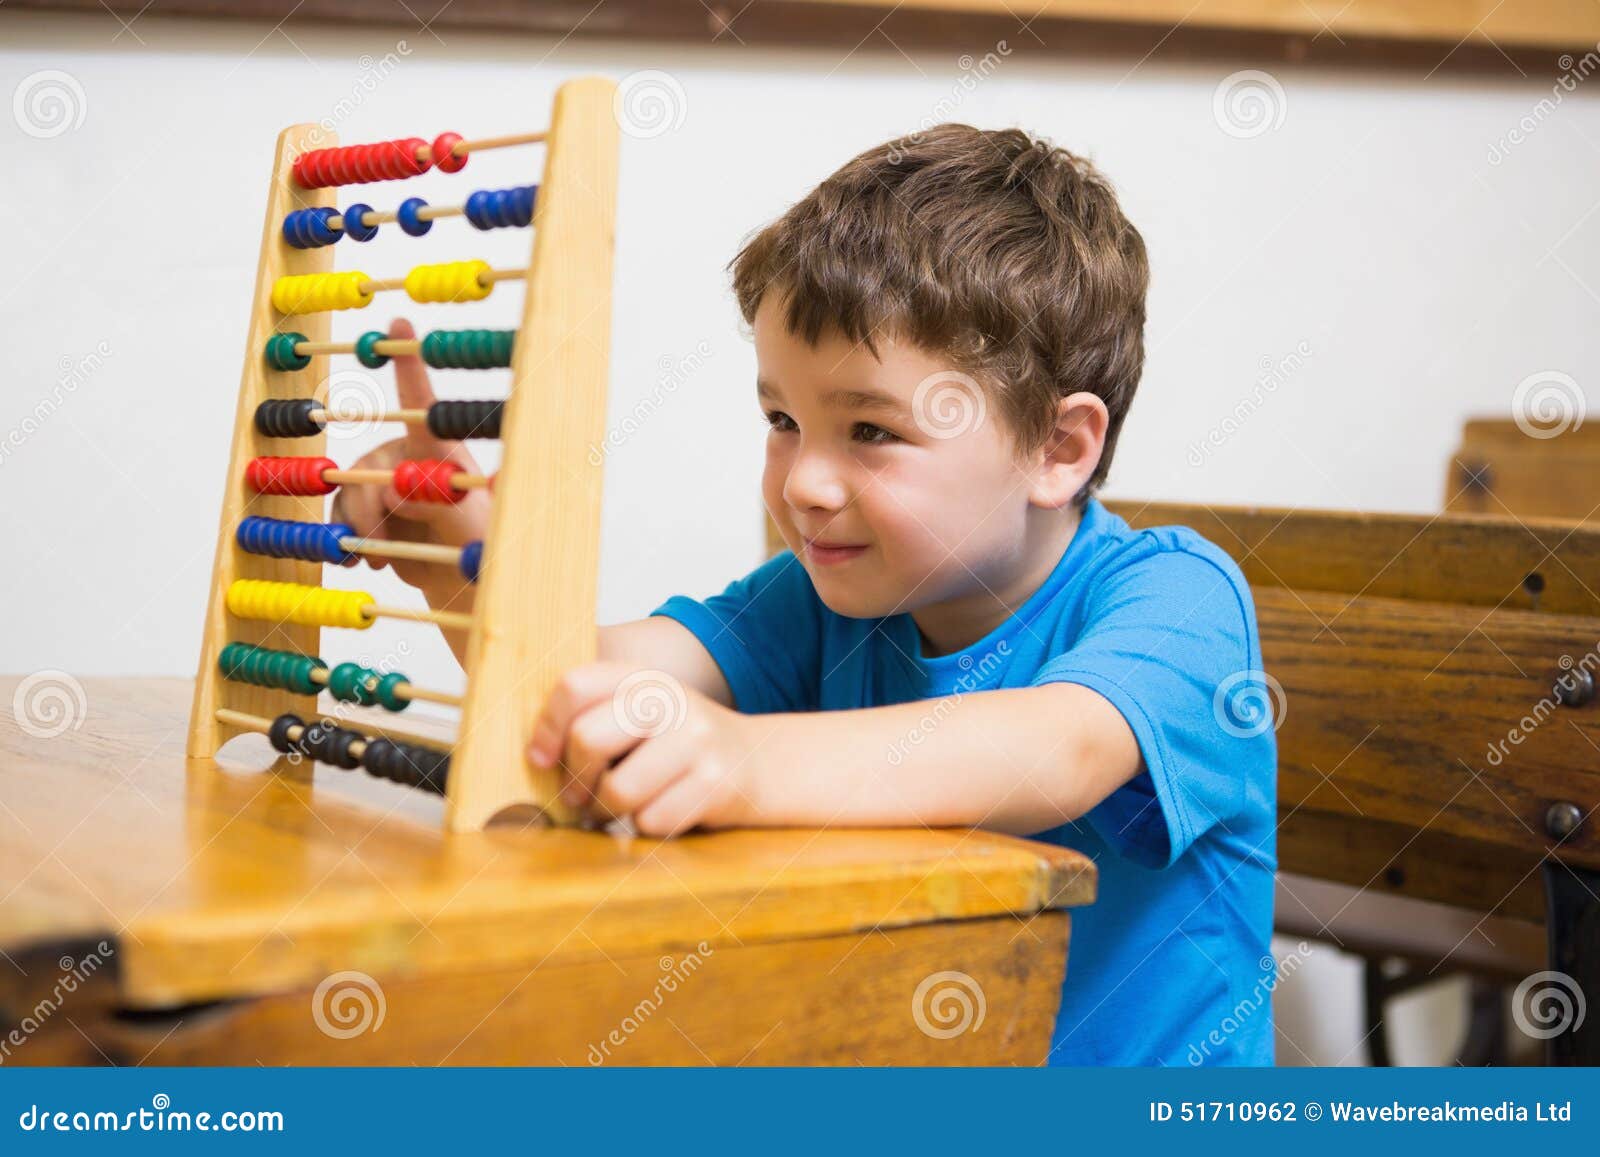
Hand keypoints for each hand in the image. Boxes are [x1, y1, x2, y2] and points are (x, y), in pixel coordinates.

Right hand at [329, 318, 491, 592]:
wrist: (451, 569)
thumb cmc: (473, 540)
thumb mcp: (467, 524)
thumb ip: (437, 503)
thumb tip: (403, 486)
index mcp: (437, 450)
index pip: (421, 402)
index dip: (409, 366)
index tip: (400, 323)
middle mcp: (404, 454)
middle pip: (369, 467)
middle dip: (374, 510)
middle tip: (389, 543)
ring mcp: (378, 474)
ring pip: (348, 492)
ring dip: (363, 528)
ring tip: (384, 553)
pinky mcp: (361, 501)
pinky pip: (337, 512)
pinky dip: (345, 537)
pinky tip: (363, 555)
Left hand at [527, 662, 758, 836]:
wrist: (756, 761)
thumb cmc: (677, 746)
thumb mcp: (640, 714)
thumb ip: (593, 717)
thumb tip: (535, 754)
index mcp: (641, 676)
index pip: (575, 686)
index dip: (547, 728)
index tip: (542, 759)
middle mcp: (669, 698)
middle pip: (589, 739)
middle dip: (576, 781)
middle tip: (579, 796)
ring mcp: (695, 738)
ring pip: (618, 790)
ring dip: (607, 812)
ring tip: (616, 809)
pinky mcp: (715, 780)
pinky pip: (651, 820)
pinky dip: (646, 827)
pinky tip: (658, 813)